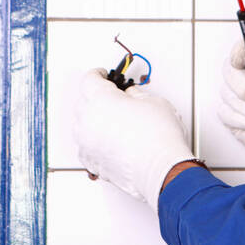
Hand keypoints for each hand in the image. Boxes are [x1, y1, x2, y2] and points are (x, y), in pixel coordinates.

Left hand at [72, 69, 195, 210]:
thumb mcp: (153, 101)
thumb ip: (135, 94)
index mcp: (100, 99)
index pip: (90, 78)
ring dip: (94, 119)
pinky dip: (95, 140)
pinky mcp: (91, 160)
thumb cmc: (159, 139)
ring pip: (83, 123)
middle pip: (84, 100)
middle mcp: (88, 120)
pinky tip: (109, 139)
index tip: (104, 75)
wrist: (161, 169)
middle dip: (98, 97)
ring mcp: (87, 142)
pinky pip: (86, 144)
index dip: (99, 74)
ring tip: (114, 121)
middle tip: (114, 98)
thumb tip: (131, 96)